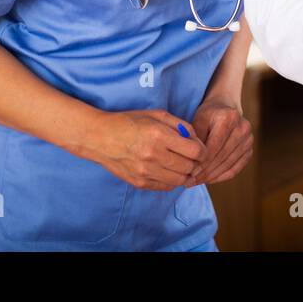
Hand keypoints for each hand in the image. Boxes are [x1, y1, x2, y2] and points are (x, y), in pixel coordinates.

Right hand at [85, 109, 207, 190]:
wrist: (100, 137)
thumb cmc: (130, 122)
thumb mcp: (157, 115)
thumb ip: (181, 126)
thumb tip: (197, 141)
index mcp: (159, 135)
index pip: (195, 151)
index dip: (202, 151)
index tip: (200, 149)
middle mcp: (152, 155)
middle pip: (189, 167)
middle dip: (195, 163)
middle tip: (192, 157)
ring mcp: (145, 172)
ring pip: (180, 180)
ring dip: (185, 173)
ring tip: (181, 164)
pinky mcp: (139, 182)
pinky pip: (166, 187)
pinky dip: (172, 180)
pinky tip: (168, 170)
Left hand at [187, 97, 253, 185]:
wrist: (225, 109)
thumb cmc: (208, 115)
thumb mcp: (198, 120)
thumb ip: (194, 139)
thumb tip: (190, 162)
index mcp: (229, 118)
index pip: (214, 146)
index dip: (201, 162)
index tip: (188, 173)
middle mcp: (243, 128)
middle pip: (222, 157)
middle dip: (205, 172)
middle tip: (190, 182)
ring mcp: (249, 139)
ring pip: (229, 165)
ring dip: (211, 176)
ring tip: (197, 182)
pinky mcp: (250, 149)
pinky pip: (236, 169)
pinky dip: (221, 176)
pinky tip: (209, 179)